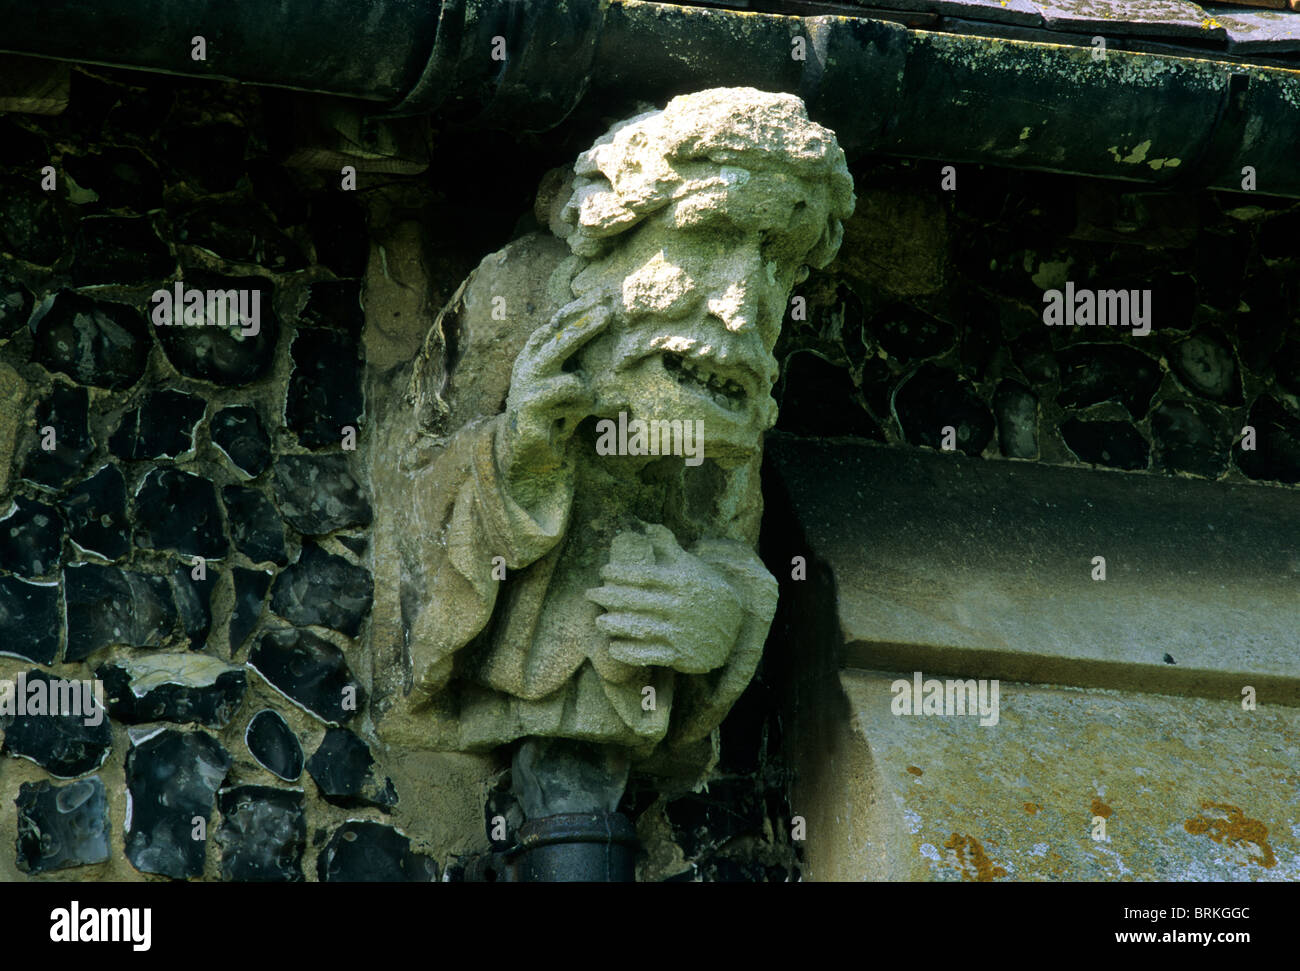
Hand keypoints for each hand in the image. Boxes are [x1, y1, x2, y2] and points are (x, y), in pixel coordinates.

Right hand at [501, 303, 609, 480]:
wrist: (526, 452)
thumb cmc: (554, 413)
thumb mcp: (570, 384)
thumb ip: (582, 364)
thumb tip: (616, 341)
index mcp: (536, 353)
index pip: (558, 323)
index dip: (579, 308)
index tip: (603, 295)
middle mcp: (529, 364)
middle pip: (559, 336)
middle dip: (584, 323)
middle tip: (607, 311)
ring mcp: (527, 385)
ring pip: (568, 373)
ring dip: (584, 391)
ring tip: (581, 403)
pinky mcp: (529, 408)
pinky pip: (568, 397)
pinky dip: (579, 406)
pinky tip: (568, 421)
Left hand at [585, 524, 742, 673]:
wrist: (735, 623)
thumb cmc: (705, 589)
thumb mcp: (691, 566)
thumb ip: (668, 546)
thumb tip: (647, 526)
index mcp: (681, 582)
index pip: (643, 575)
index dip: (619, 572)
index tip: (603, 571)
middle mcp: (680, 606)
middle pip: (636, 601)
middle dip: (609, 597)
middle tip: (590, 594)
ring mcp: (681, 632)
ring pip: (641, 628)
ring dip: (616, 625)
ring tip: (599, 621)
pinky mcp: (682, 655)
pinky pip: (651, 655)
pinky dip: (630, 653)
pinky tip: (614, 647)